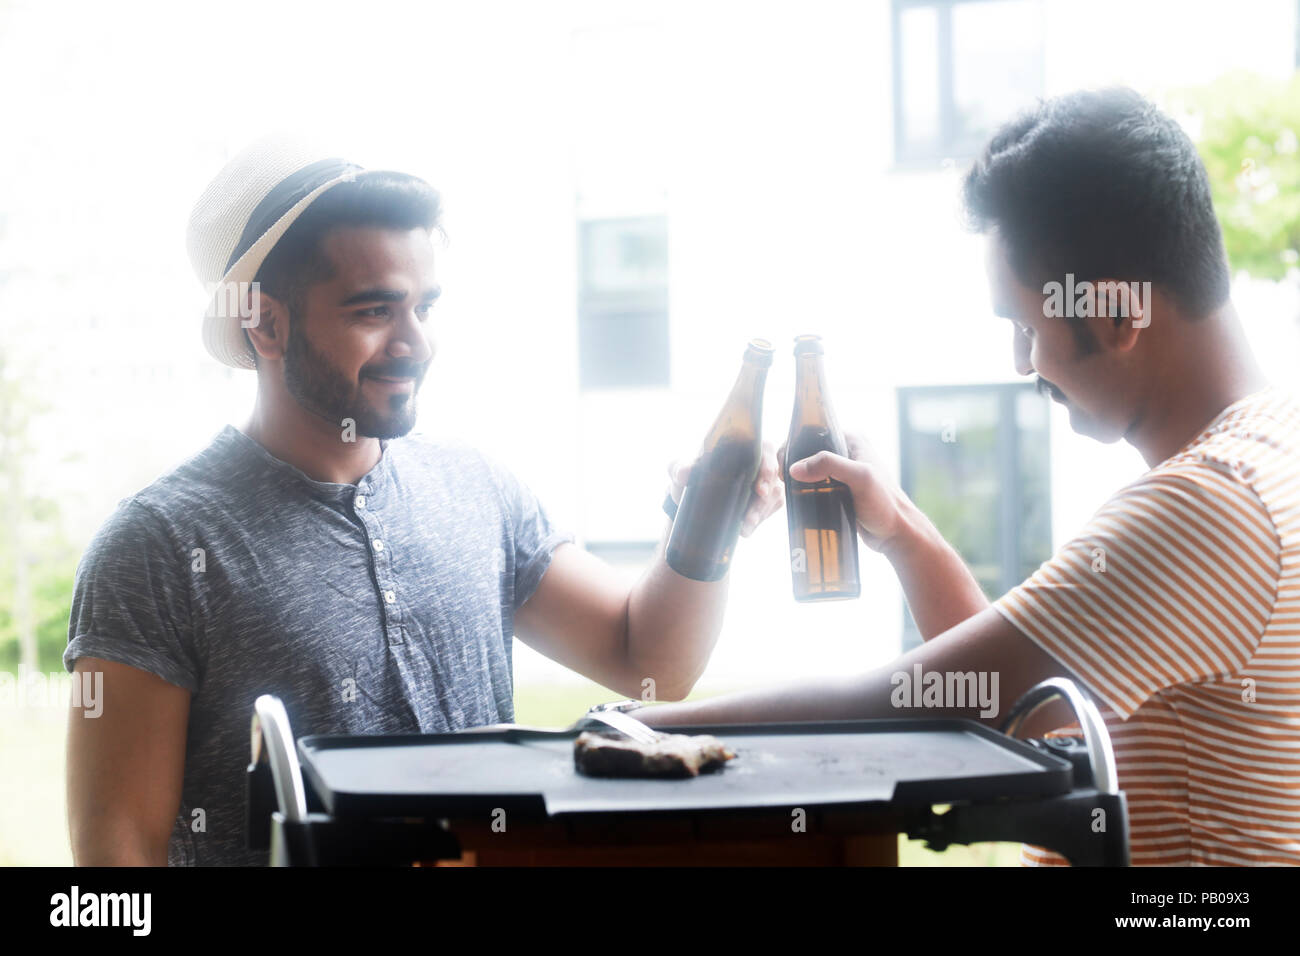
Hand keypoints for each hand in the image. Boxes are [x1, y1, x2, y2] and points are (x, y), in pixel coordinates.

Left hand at [667, 440, 783, 536]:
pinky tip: (746, 529)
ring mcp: (763, 481)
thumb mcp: (682, 469)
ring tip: (745, 526)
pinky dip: (759, 520)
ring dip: (760, 513)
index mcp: (742, 446)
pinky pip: (769, 509)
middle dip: (764, 499)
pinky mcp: (764, 499)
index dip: (768, 468)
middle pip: (773, 477)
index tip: (760, 489)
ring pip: (773, 495)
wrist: (690, 498)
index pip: (765, 450)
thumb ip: (681, 468)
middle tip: (750, 516)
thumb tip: (682, 473)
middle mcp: (758, 461)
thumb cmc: (689, 475)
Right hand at [779, 432, 909, 551]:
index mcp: (852, 440)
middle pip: (808, 452)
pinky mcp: (837, 492)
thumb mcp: (859, 478)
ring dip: (796, 479)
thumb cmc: (884, 504)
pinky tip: (795, 498)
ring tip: (786, 489)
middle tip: (784, 480)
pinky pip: (813, 486)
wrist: (895, 534)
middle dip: (792, 463)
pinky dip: (803, 491)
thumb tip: (795, 468)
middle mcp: (845, 453)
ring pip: (809, 471)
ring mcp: (841, 473)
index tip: (784, 463)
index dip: (794, 444)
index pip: (813, 433)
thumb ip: (829, 465)